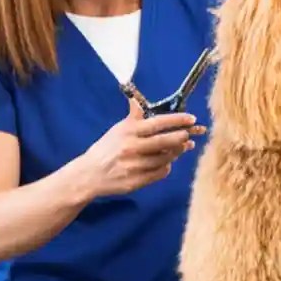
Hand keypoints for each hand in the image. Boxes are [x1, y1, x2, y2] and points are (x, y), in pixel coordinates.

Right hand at [77, 98, 204, 198]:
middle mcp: (132, 148)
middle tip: (188, 135)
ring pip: (165, 159)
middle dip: (181, 137)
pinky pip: (160, 173)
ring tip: (181, 148)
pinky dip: (166, 167)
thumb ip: (132, 117)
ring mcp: (135, 166)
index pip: (157, 123)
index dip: (177, 120)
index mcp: (129, 132)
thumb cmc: (105, 149)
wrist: (90, 174)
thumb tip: (136, 99)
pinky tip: (166, 162)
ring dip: (176, 153)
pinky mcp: (137, 181)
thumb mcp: (117, 130)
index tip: (191, 118)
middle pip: (165, 141)